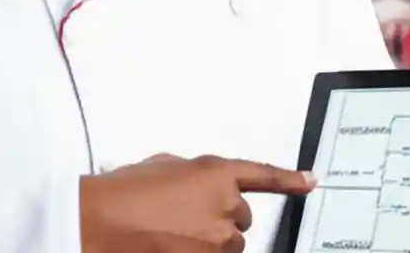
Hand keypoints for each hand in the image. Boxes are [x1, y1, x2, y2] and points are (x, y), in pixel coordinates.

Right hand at [78, 153, 314, 252]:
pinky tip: (175, 244)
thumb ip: (193, 174)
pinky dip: (200, 252)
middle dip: (220, 218)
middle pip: (241, 217)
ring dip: (209, 242)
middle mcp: (226, 206)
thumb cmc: (122, 193)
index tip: (310, 181)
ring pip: (229, 245)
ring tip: (171, 234)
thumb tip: (200, 188)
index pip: (262, 176)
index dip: (289, 179)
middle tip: (183, 217)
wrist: (99, 221)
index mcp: (215, 173)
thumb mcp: (161, 166)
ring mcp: (219, 241)